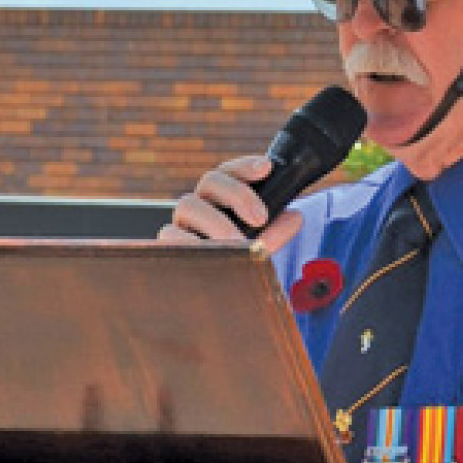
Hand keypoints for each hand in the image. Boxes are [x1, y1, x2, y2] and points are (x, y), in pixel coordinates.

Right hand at [158, 156, 303, 256]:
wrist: (218, 295)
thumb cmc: (238, 263)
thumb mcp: (260, 246)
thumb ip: (275, 232)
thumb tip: (295, 216)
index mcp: (220, 198)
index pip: (230, 171)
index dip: (246, 166)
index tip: (267, 168)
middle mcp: (199, 205)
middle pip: (210, 181)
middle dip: (238, 194)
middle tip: (260, 218)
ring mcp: (181, 223)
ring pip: (188, 204)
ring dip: (217, 222)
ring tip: (238, 242)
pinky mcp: (167, 245)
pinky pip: (170, 236)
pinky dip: (190, 242)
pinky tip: (209, 252)